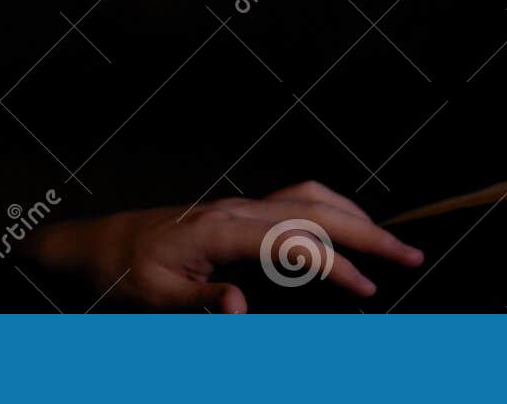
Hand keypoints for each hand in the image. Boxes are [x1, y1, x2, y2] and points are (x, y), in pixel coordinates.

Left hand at [24, 180, 423, 312]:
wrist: (96, 246)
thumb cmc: (123, 274)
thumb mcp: (154, 299)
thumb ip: (202, 303)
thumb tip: (245, 308)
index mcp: (220, 229)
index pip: (294, 241)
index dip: (335, 266)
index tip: (367, 291)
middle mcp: (235, 209)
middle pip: (314, 209)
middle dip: (366, 231)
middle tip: (410, 254)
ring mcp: (238, 207)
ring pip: (309, 197)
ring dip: (353, 216)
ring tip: (389, 242)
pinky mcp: (237, 213)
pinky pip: (294, 201)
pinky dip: (329, 211)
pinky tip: (343, 229)